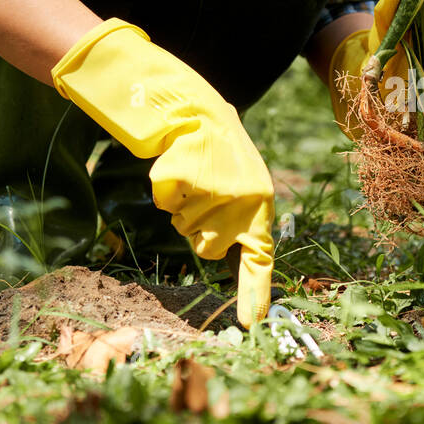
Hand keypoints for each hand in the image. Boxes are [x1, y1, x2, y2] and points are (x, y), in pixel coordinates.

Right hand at [51, 19, 274, 327]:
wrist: (184, 97)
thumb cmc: (209, 144)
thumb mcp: (234, 178)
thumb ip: (236, 216)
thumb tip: (225, 256)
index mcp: (260, 198)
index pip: (260, 254)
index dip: (255, 291)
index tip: (252, 326)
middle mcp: (245, 194)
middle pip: (206, 247)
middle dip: (196, 227)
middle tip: (198, 189)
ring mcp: (217, 184)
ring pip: (183, 226)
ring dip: (180, 205)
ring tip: (188, 169)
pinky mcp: (187, 172)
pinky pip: (164, 200)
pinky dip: (163, 185)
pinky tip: (173, 159)